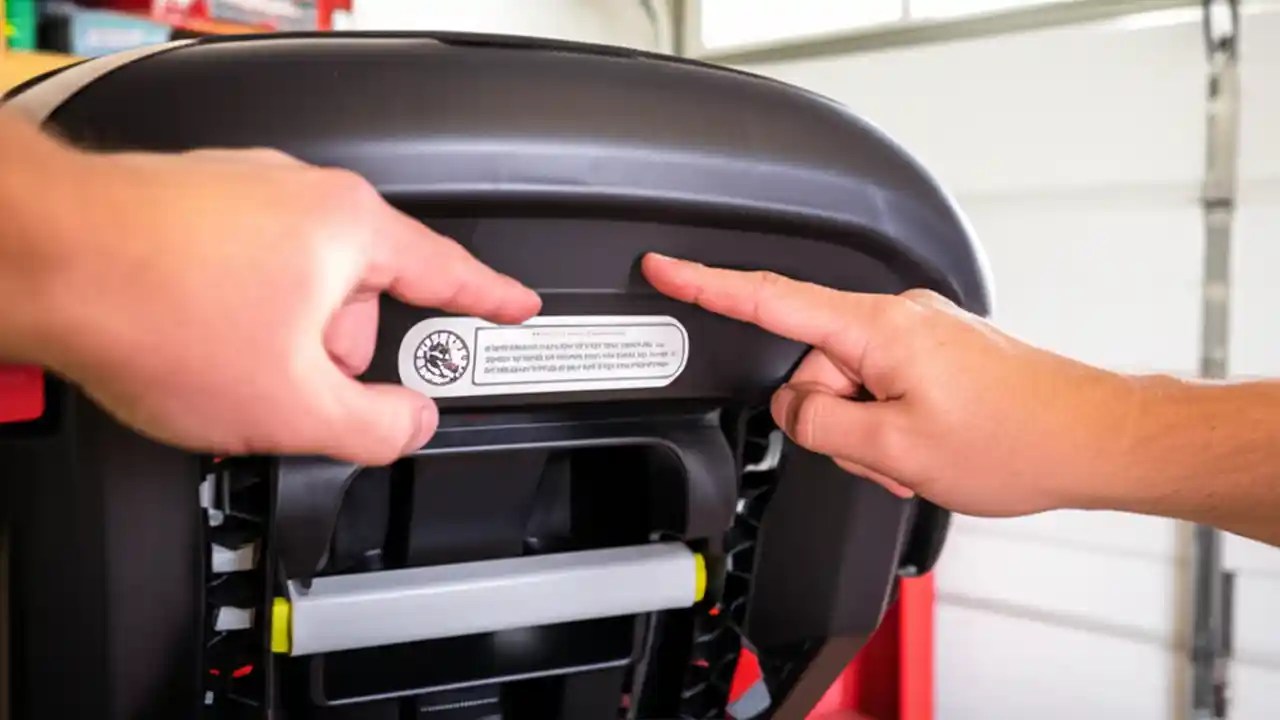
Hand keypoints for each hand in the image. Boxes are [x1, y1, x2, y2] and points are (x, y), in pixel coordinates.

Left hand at [34, 147, 539, 464]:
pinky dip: (234, 314)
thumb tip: (410, 425)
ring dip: (277, 339)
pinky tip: (193, 343)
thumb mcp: (291, 403)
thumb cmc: (152, 308)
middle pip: (360, 297)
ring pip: (298, 290)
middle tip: (292, 394)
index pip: (450, 270)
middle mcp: (303, 197)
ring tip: (221, 369)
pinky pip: (247, 272)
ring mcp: (246, 194)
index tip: (519, 305)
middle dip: (334, 356)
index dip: (494, 299)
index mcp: (350, 230)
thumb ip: (376, 426)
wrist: (39, 259)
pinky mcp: (195, 205)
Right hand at [642, 253, 1140, 516]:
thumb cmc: (1017, 441)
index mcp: (879, 329)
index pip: (771, 297)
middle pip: (814, 366)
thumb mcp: (895, 450)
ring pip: (851, 386)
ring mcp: (922, 333)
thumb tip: (795, 408)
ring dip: (868, 431)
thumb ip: (821, 426)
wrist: (1094, 439)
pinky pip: (885, 386)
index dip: (706, 284)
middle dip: (833, 419)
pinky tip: (929, 449)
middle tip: (885, 453)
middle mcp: (899, 317)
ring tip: (918, 457)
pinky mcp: (939, 351)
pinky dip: (891, 424)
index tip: (664, 267)